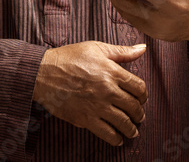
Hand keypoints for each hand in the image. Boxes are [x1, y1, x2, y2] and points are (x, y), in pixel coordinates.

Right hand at [31, 41, 147, 146]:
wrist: (44, 73)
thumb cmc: (70, 57)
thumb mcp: (97, 48)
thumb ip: (122, 51)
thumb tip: (142, 49)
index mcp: (113, 72)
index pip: (139, 87)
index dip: (144, 95)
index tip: (142, 99)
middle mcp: (108, 91)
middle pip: (133, 106)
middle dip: (139, 113)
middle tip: (139, 116)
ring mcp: (97, 106)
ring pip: (123, 122)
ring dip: (131, 129)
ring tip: (133, 131)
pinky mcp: (85, 119)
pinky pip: (106, 133)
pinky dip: (115, 139)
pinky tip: (118, 139)